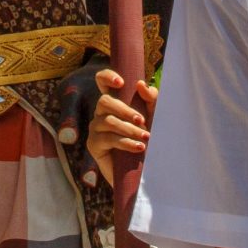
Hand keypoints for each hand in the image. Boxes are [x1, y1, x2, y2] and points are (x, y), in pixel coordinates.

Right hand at [86, 66, 154, 186]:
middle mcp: (101, 112)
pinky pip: (107, 139)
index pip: (102, 81)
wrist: (143, 170)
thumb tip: (141, 84)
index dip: (107, 76)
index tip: (121, 82)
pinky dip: (125, 142)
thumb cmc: (148, 138)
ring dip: (129, 129)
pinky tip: (139, 148)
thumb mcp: (154, 116)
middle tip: (142, 121)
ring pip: (108, 121)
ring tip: (146, 138)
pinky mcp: (93, 145)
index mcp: (114, 101)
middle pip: (104, 101)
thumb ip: (151, 99)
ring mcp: (95, 128)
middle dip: (125, 110)